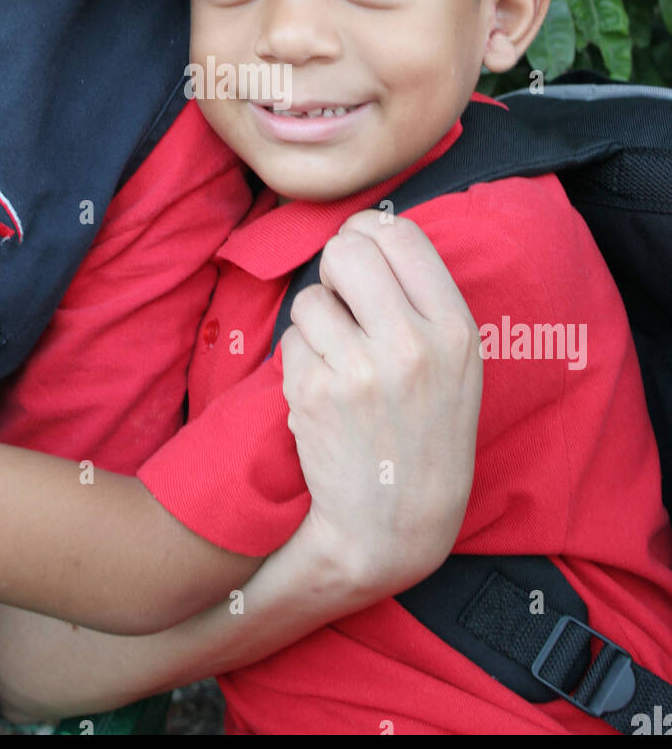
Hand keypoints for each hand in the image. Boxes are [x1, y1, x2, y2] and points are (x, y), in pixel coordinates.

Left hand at [281, 211, 480, 598]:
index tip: (363, 255)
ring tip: (340, 359)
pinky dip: (300, 357)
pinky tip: (324, 390)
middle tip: (343, 299)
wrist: (396, 522)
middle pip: (347, 250)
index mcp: (455, 330)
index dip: (370, 234)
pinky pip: (291, 338)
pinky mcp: (311, 394)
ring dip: (316, 320)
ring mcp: (358, 370)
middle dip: (336, 268)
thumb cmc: (426, 429)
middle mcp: (411, 345)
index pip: (400, 234)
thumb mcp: (457, 362)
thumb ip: (422, 295)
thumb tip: (369, 225)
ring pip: (310, 296)